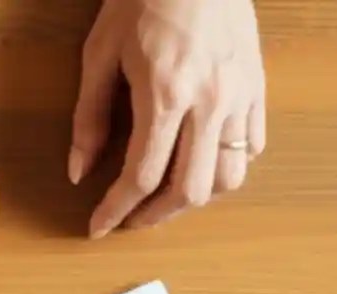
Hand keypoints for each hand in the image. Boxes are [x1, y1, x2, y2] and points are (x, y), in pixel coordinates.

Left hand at [70, 0, 265, 236]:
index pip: (141, 176)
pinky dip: (227, 167)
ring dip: (195, 198)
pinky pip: (252, 145)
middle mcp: (210, 103)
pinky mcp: (258, 86)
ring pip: (230, 177)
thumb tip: (78, 172)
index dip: (116, 210)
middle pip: (190, 190)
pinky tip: (200, 165)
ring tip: (165, 199)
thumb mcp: (100, 56)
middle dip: (155, 216)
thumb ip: (89, 118)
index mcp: (166, 96)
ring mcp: (240, 96)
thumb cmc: (141, 1)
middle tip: (129, 220)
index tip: (98, 227)